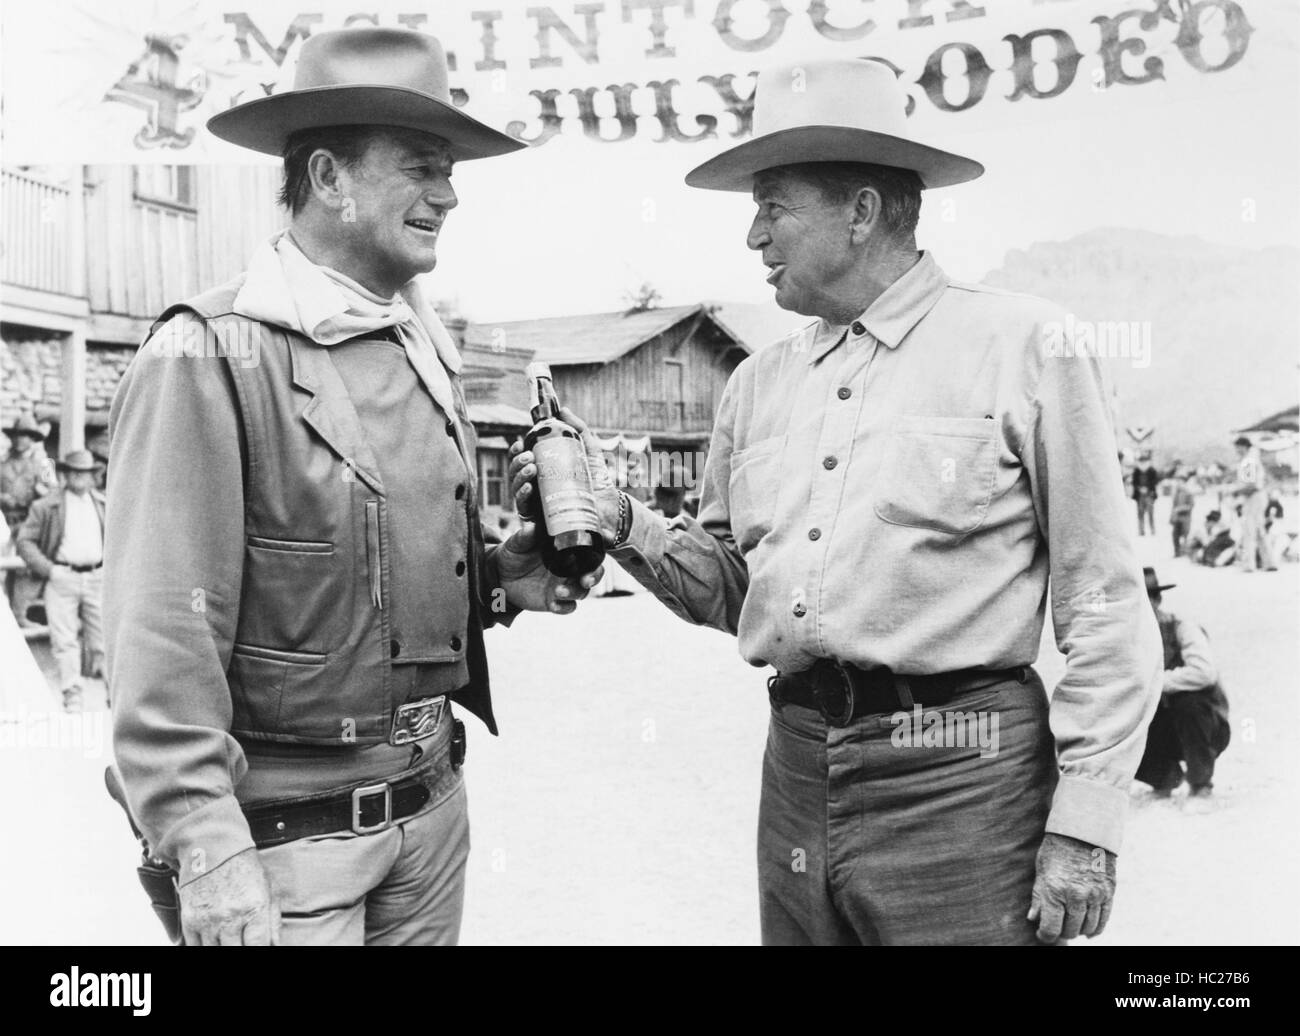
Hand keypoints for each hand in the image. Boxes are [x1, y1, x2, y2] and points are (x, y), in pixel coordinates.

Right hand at [179, 847, 280, 945]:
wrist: (213, 848)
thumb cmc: (244, 869)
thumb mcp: (268, 890)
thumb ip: (273, 922)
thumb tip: (276, 945)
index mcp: (254, 908)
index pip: (258, 946)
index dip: (260, 950)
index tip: (258, 946)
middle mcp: (230, 917)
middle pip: (235, 952)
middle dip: (240, 948)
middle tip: (242, 940)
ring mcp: (208, 920)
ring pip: (214, 951)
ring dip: (222, 947)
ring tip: (229, 939)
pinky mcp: (189, 920)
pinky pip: (194, 947)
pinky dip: (204, 946)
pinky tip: (214, 940)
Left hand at [497, 520, 601, 613]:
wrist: (499, 576)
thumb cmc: (513, 553)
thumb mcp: (517, 543)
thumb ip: (525, 536)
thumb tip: (532, 526)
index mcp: (567, 550)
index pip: (590, 547)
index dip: (601, 545)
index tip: (608, 540)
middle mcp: (570, 568)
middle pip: (593, 571)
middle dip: (595, 576)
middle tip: (586, 579)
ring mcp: (564, 585)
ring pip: (582, 591)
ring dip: (575, 592)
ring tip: (559, 591)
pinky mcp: (554, 601)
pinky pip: (567, 607)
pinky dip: (564, 607)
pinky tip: (554, 604)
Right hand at [508, 407, 620, 541]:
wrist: (610, 508)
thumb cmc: (598, 480)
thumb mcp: (589, 451)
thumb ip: (578, 429)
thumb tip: (563, 410)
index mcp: (543, 470)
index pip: (523, 460)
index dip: (516, 451)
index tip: (520, 443)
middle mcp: (537, 486)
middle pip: (516, 472)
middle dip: (517, 463)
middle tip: (529, 457)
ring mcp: (537, 502)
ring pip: (516, 488)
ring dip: (518, 476)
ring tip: (531, 469)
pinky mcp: (540, 518)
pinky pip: (523, 508)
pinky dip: (522, 496)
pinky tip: (529, 487)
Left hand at [1027, 832, 1115, 942]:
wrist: (1083, 830)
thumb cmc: (1056, 849)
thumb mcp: (1041, 871)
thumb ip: (1038, 897)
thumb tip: (1033, 919)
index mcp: (1055, 890)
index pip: (1051, 928)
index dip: (1045, 936)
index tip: (1042, 934)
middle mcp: (1076, 895)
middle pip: (1070, 930)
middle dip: (1061, 932)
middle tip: (1056, 927)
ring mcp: (1095, 895)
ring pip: (1088, 927)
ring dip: (1078, 930)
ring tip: (1071, 925)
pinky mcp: (1109, 892)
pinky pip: (1104, 919)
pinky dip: (1096, 928)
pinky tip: (1088, 931)